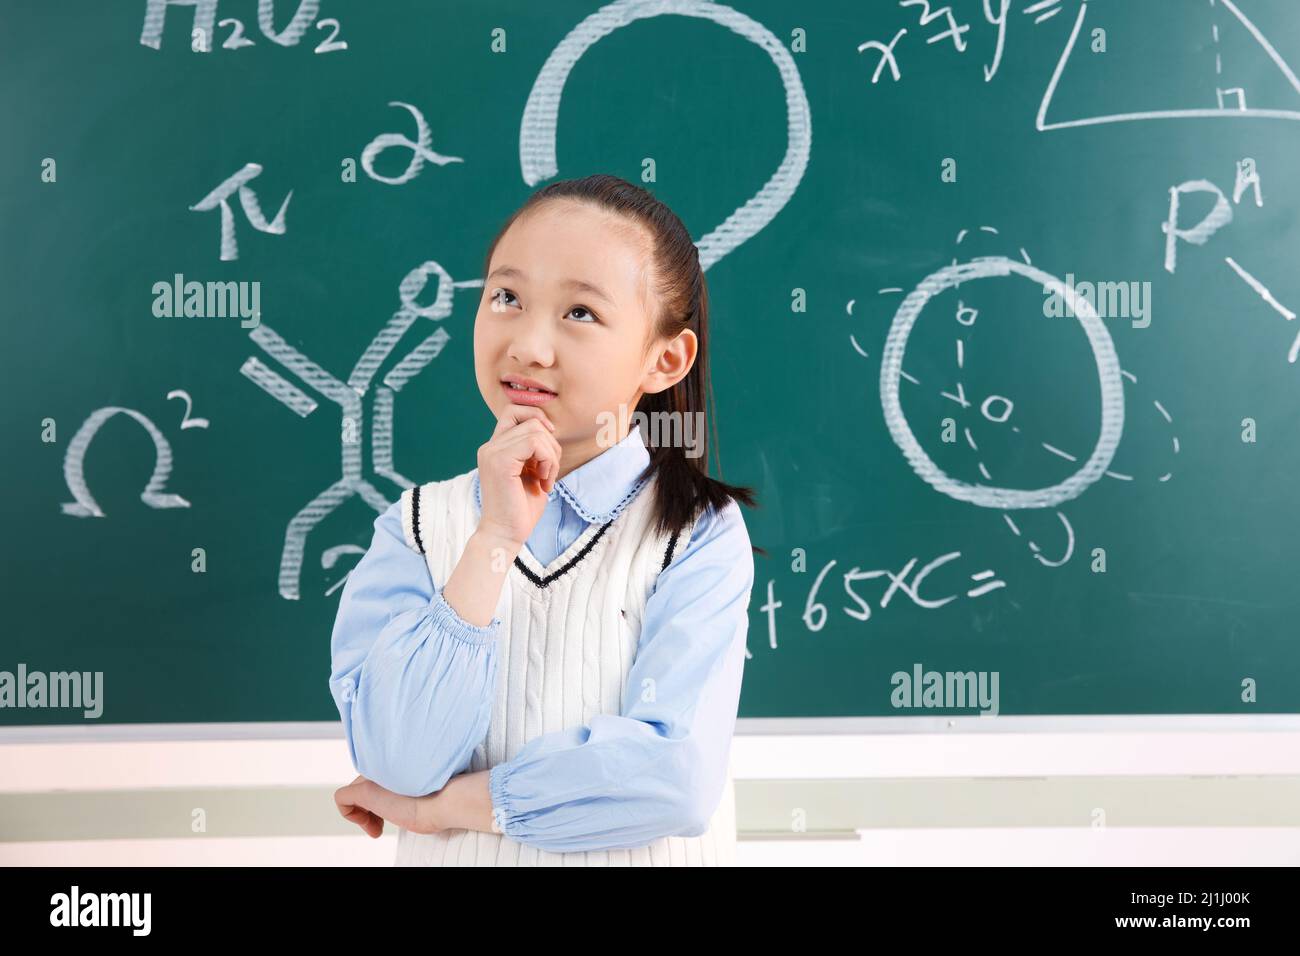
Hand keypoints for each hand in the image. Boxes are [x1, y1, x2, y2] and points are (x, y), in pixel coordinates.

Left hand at [333, 775, 441, 836]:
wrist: (445, 800)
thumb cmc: (441, 801)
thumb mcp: (424, 790)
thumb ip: (411, 789)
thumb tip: (418, 797)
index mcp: (397, 764)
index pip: (379, 776)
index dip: (383, 798)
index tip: (392, 815)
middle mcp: (383, 766)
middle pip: (366, 784)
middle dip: (371, 807)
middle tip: (383, 824)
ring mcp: (374, 776)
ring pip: (355, 791)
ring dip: (364, 813)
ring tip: (377, 827)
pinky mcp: (364, 791)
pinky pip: (342, 799)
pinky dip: (350, 815)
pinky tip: (369, 825)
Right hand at [476, 405, 561, 547]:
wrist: (505, 535)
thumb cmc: (520, 509)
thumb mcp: (530, 473)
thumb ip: (534, 450)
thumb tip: (550, 428)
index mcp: (495, 447)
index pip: (514, 411)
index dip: (537, 418)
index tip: (549, 445)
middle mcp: (490, 446)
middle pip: (532, 420)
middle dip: (551, 445)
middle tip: (549, 472)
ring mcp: (492, 452)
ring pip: (536, 430)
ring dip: (551, 456)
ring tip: (546, 479)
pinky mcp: (500, 461)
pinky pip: (534, 443)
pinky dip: (548, 461)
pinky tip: (544, 481)